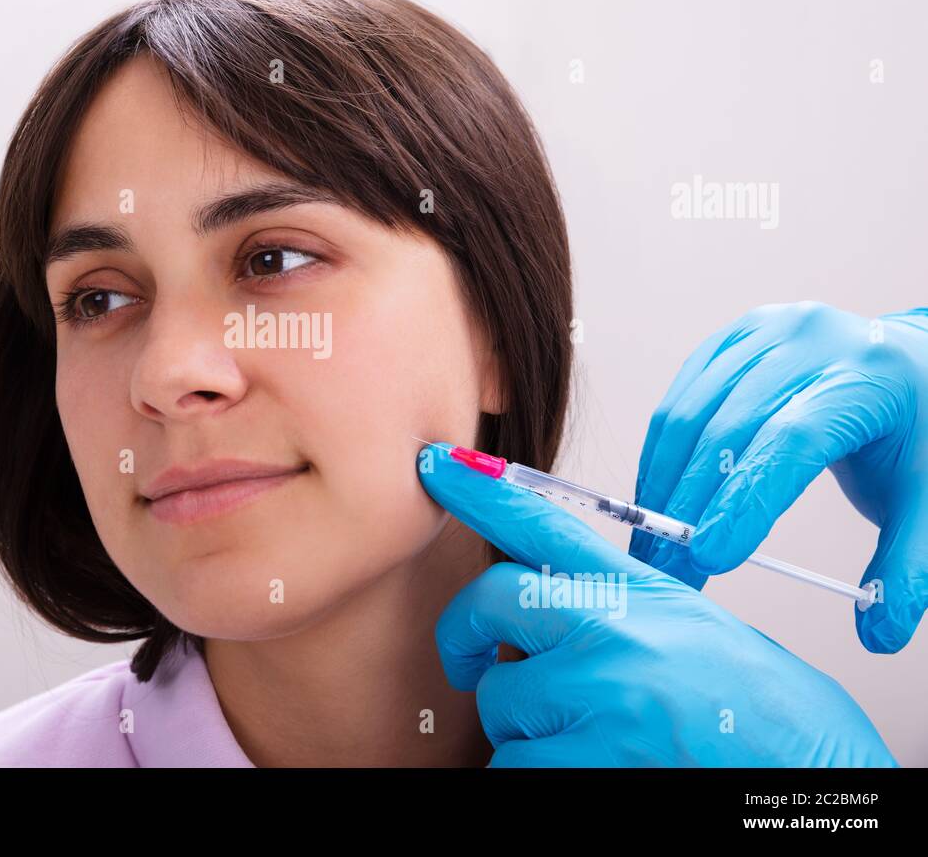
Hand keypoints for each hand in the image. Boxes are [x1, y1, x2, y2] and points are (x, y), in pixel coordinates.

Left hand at [417, 442, 897, 765]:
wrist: (804, 764)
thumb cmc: (742, 702)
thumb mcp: (679, 626)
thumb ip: (606, 605)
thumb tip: (524, 605)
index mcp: (636, 591)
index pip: (543, 524)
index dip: (481, 492)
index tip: (436, 465)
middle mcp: (615, 627)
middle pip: (489, 602)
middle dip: (465, 641)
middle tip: (471, 665)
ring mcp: (604, 690)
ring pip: (498, 701)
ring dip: (520, 730)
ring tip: (580, 737)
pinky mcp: (597, 756)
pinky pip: (513, 767)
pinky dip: (531, 775)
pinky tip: (581, 769)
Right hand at [628, 301, 927, 652]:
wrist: (907, 367)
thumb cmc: (914, 432)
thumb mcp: (927, 498)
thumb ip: (908, 566)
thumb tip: (880, 632)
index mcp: (867, 374)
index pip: (791, 439)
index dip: (743, 499)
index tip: (710, 556)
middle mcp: (809, 339)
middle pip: (728, 428)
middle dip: (689, 506)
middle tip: (668, 569)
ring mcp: (762, 331)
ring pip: (688, 415)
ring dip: (662, 485)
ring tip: (655, 543)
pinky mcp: (728, 340)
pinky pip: (677, 403)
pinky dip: (661, 457)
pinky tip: (660, 500)